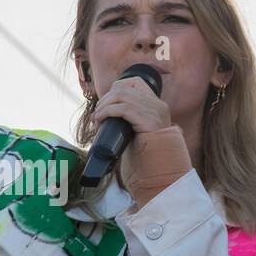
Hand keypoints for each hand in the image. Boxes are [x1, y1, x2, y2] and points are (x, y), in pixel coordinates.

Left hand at [88, 76, 182, 194]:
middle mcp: (158, 105)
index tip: (106, 103)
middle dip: (105, 100)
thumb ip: (131, 122)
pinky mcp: (149, 121)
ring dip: (103, 106)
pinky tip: (100, 120)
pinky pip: (123, 108)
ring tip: (97, 119)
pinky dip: (107, 112)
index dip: (117, 88)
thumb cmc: (146, 156)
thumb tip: (108, 117)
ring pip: (121, 96)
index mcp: (157, 105)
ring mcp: (155, 112)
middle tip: (97, 116)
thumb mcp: (139, 132)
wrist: (159, 172)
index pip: (136, 82)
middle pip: (124, 89)